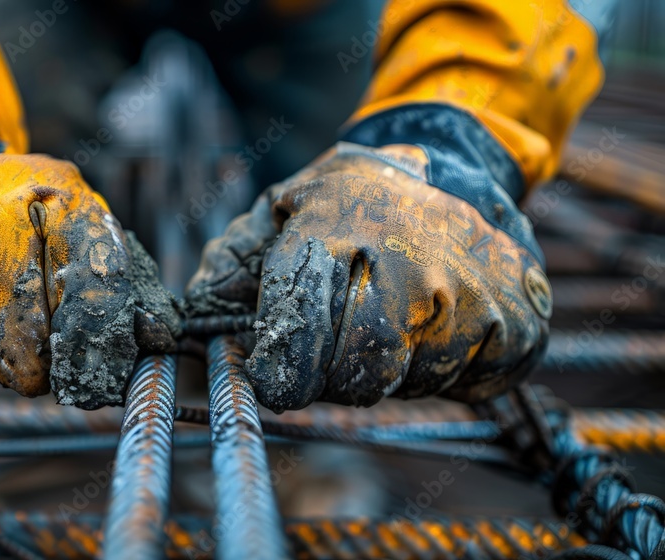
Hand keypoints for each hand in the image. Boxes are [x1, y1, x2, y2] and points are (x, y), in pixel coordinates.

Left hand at [186, 142, 550, 411]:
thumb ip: (230, 266)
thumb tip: (188, 323)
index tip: (277, 376)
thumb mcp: (280, 211)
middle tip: (333, 343)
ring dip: (392, 367)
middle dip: (330, 374)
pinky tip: (440, 318)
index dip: (280, 373)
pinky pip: (469, 386)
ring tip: (395, 311)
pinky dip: (447, 366)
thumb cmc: (349, 203)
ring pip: (410, 384)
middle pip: (353, 376)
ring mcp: (474, 295)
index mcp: (337, 233)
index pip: (298, 337)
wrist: (451, 163)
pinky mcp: (521, 322)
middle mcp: (410, 263)